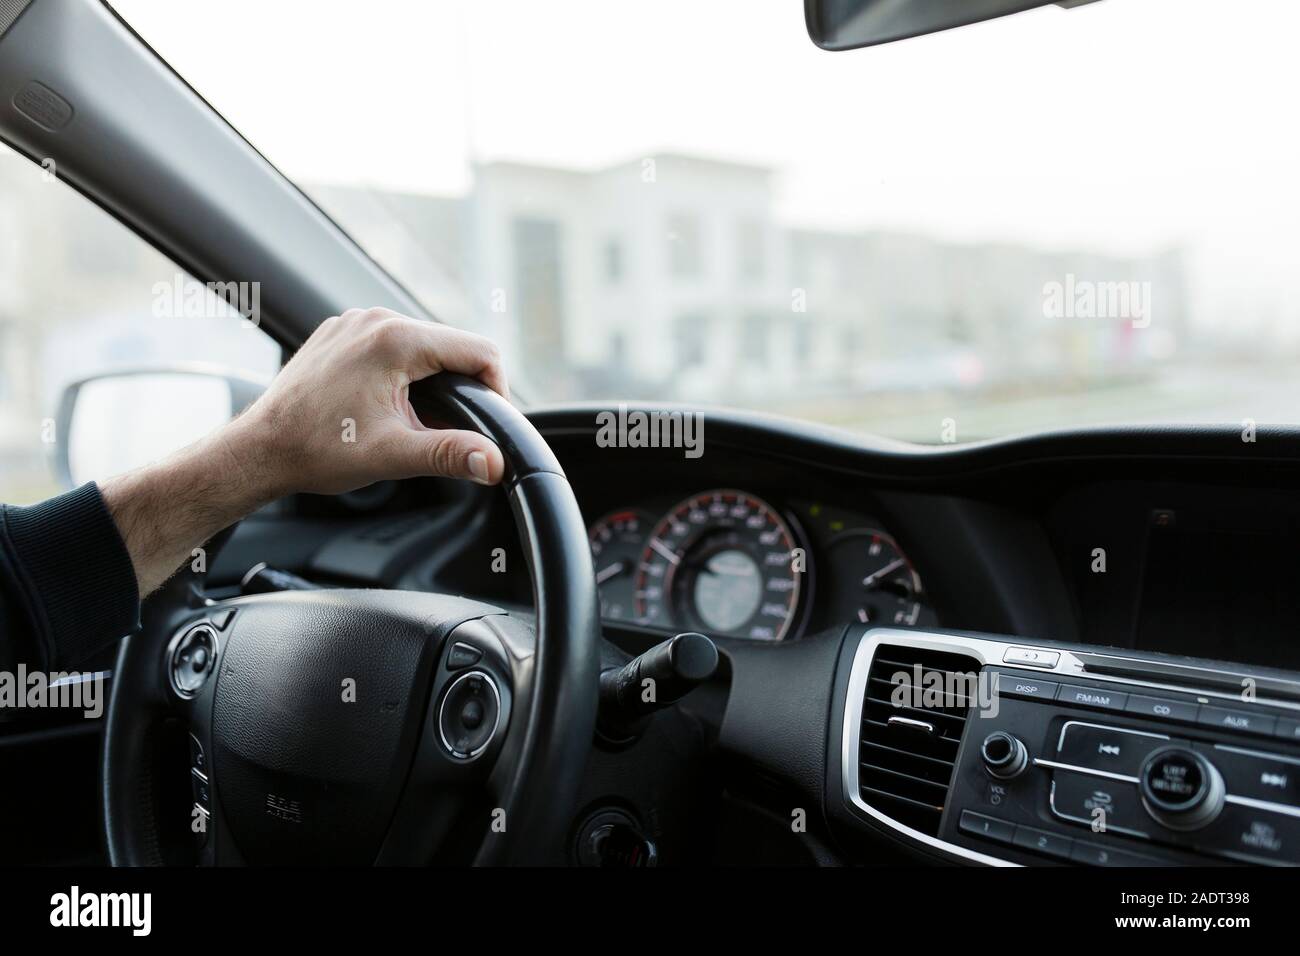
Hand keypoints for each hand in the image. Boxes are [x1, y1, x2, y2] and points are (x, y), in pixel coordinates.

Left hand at [231, 307, 509, 496]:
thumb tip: (494, 462)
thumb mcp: (393, 455)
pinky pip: (392, 344)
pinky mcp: (342, 332)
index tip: (487, 424)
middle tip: (449, 430)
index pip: (479, 352)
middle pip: (452, 347)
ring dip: (432, 379)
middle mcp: (377, 319)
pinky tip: (386, 404)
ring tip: (414, 419)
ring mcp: (356, 322)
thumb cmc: (317, 450)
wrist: (261, 449)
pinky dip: (402, 372)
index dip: (495, 390)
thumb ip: (451, 453)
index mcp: (396, 340)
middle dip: (461, 387)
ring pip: (424, 345)